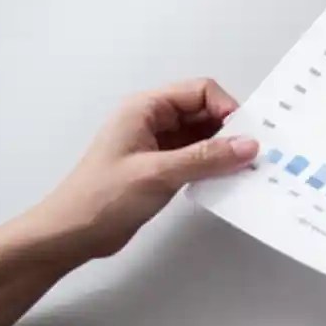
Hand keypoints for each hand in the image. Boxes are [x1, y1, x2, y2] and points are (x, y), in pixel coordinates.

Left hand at [29, 78, 258, 261]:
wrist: (71, 234)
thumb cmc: (103, 197)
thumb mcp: (158, 173)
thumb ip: (206, 158)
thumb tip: (249, 145)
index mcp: (146, 108)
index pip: (200, 91)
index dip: (227, 108)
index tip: (247, 135)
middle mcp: (154, 121)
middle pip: (204, 112)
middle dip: (230, 130)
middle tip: (254, 154)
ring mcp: (158, 145)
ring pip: (203, 136)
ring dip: (224, 150)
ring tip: (246, 169)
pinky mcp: (163, 168)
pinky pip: (197, 158)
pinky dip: (214, 166)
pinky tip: (228, 180)